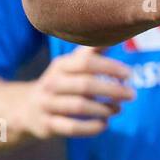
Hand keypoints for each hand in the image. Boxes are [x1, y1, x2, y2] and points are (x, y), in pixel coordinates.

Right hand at [18, 45, 134, 139]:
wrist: (27, 108)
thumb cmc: (62, 82)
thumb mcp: (71, 64)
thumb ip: (92, 51)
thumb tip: (117, 31)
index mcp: (61, 65)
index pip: (86, 62)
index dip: (109, 67)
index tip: (129, 74)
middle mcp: (51, 83)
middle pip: (85, 85)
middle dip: (112, 90)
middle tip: (131, 94)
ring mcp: (46, 104)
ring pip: (79, 106)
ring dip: (103, 109)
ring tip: (119, 109)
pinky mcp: (46, 125)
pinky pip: (71, 127)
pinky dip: (91, 127)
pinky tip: (104, 124)